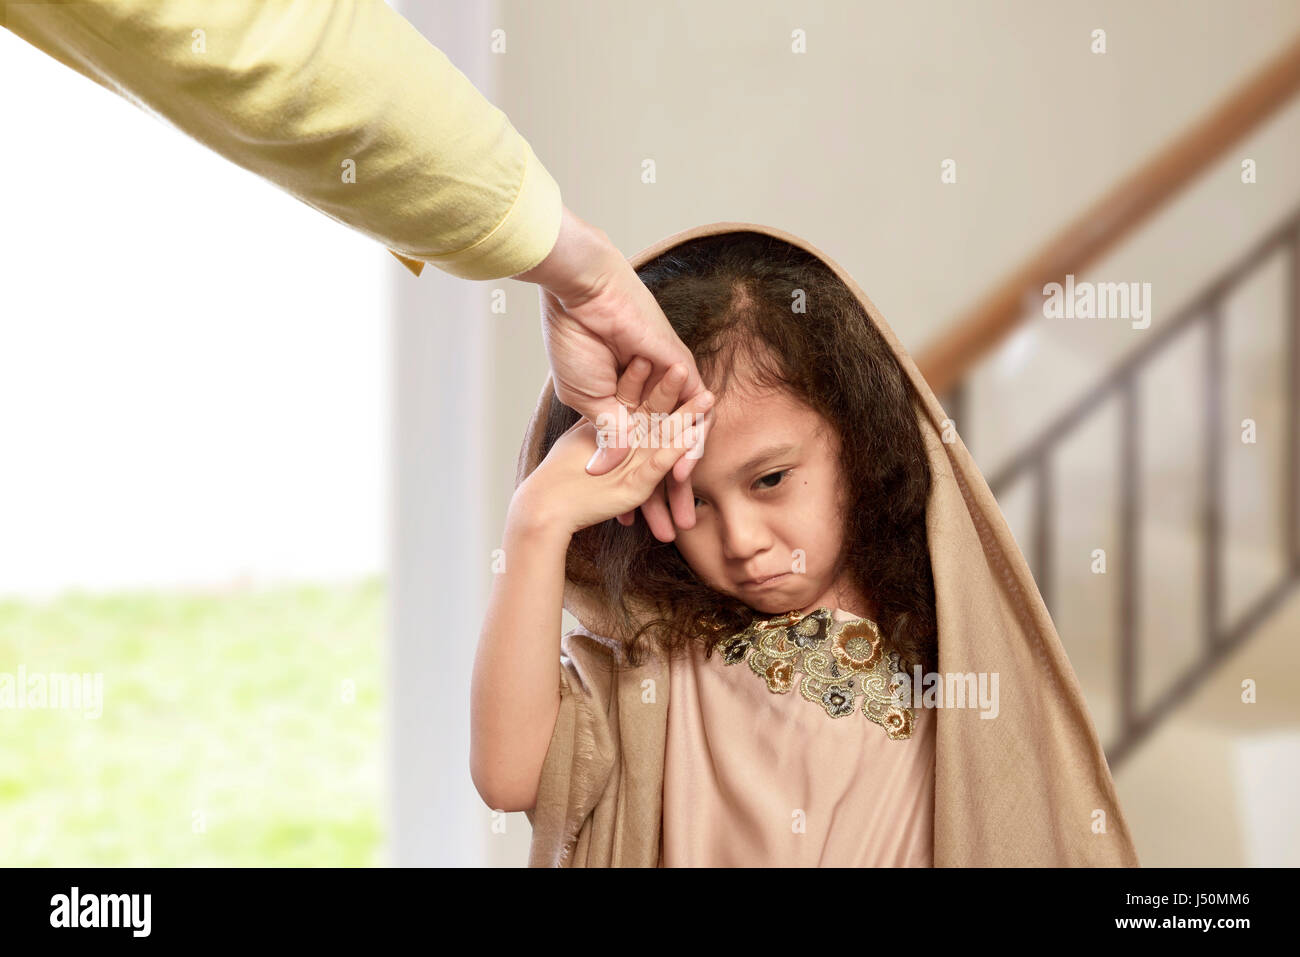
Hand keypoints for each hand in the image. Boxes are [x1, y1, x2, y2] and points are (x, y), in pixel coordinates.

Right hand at [513, 206, 713, 536]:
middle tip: (671, 535)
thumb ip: (604, 433)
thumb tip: (604, 468)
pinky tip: (682, 475)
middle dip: (666, 500)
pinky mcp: (682, 369)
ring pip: (683, 443)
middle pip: (666, 458)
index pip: (639, 458)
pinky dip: (689, 447)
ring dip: (681, 482)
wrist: (582, 299)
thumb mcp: (588, 400)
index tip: (633, 526)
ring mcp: (670, 385)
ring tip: (681, 518)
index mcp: (627, 405)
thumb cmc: (575, 339)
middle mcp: (653, 399)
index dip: (636, 493)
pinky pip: (694, 416)